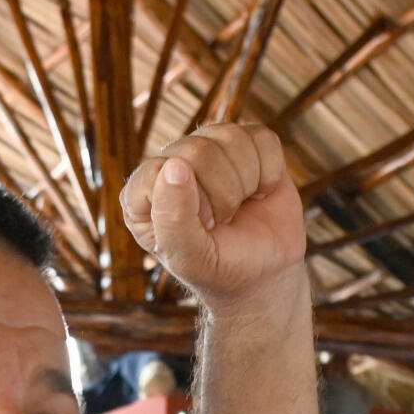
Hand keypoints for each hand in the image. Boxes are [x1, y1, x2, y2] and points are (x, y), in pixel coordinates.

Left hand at [122, 122, 307, 308]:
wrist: (264, 275)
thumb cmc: (219, 269)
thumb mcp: (189, 259)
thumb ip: (173, 219)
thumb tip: (175, 164)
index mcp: (144, 191)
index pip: (162, 170)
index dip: (192, 202)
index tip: (203, 229)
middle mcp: (172, 162)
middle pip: (200, 149)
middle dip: (222, 195)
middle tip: (222, 221)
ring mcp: (211, 148)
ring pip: (232, 138)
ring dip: (246, 183)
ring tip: (238, 208)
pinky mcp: (247, 143)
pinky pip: (262, 139)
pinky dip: (269, 173)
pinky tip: (258, 193)